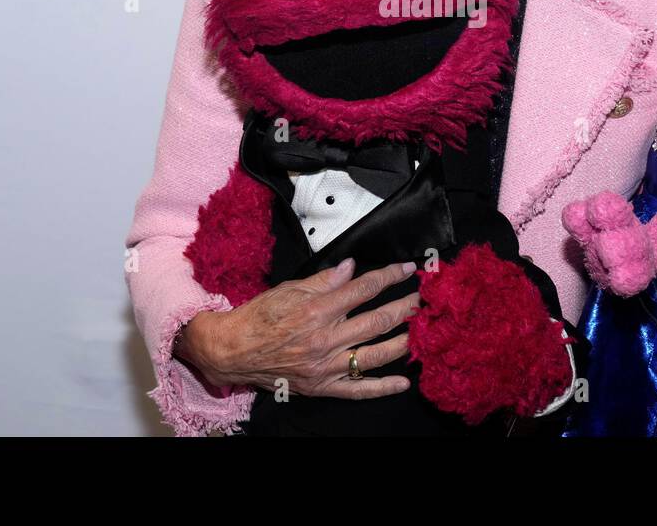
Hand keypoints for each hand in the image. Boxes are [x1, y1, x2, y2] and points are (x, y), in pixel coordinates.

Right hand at [175, 258, 420, 398]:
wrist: (233, 351)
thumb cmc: (259, 317)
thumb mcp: (288, 289)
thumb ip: (323, 280)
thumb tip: (351, 267)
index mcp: (316, 310)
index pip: (362, 289)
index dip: (388, 276)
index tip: (406, 269)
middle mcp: (324, 339)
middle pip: (376, 321)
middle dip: (404, 307)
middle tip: (423, 298)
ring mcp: (325, 366)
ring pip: (374, 355)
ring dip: (402, 342)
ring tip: (422, 331)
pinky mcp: (323, 386)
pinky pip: (358, 389)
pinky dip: (382, 387)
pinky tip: (404, 381)